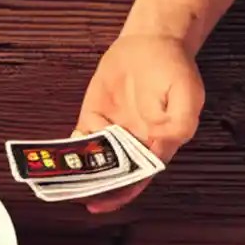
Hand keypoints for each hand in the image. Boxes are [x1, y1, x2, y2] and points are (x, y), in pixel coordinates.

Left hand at [74, 34, 204, 212]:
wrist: (151, 42)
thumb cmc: (173, 69)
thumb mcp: (187, 94)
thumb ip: (179, 122)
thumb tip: (161, 144)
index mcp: (159, 143)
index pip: (140, 176)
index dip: (122, 191)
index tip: (104, 201)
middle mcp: (134, 142)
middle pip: (113, 174)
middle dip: (95, 188)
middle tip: (75, 197)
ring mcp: (113, 131)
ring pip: (94, 161)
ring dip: (80, 174)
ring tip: (61, 186)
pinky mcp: (94, 118)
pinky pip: (80, 140)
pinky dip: (70, 151)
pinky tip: (57, 160)